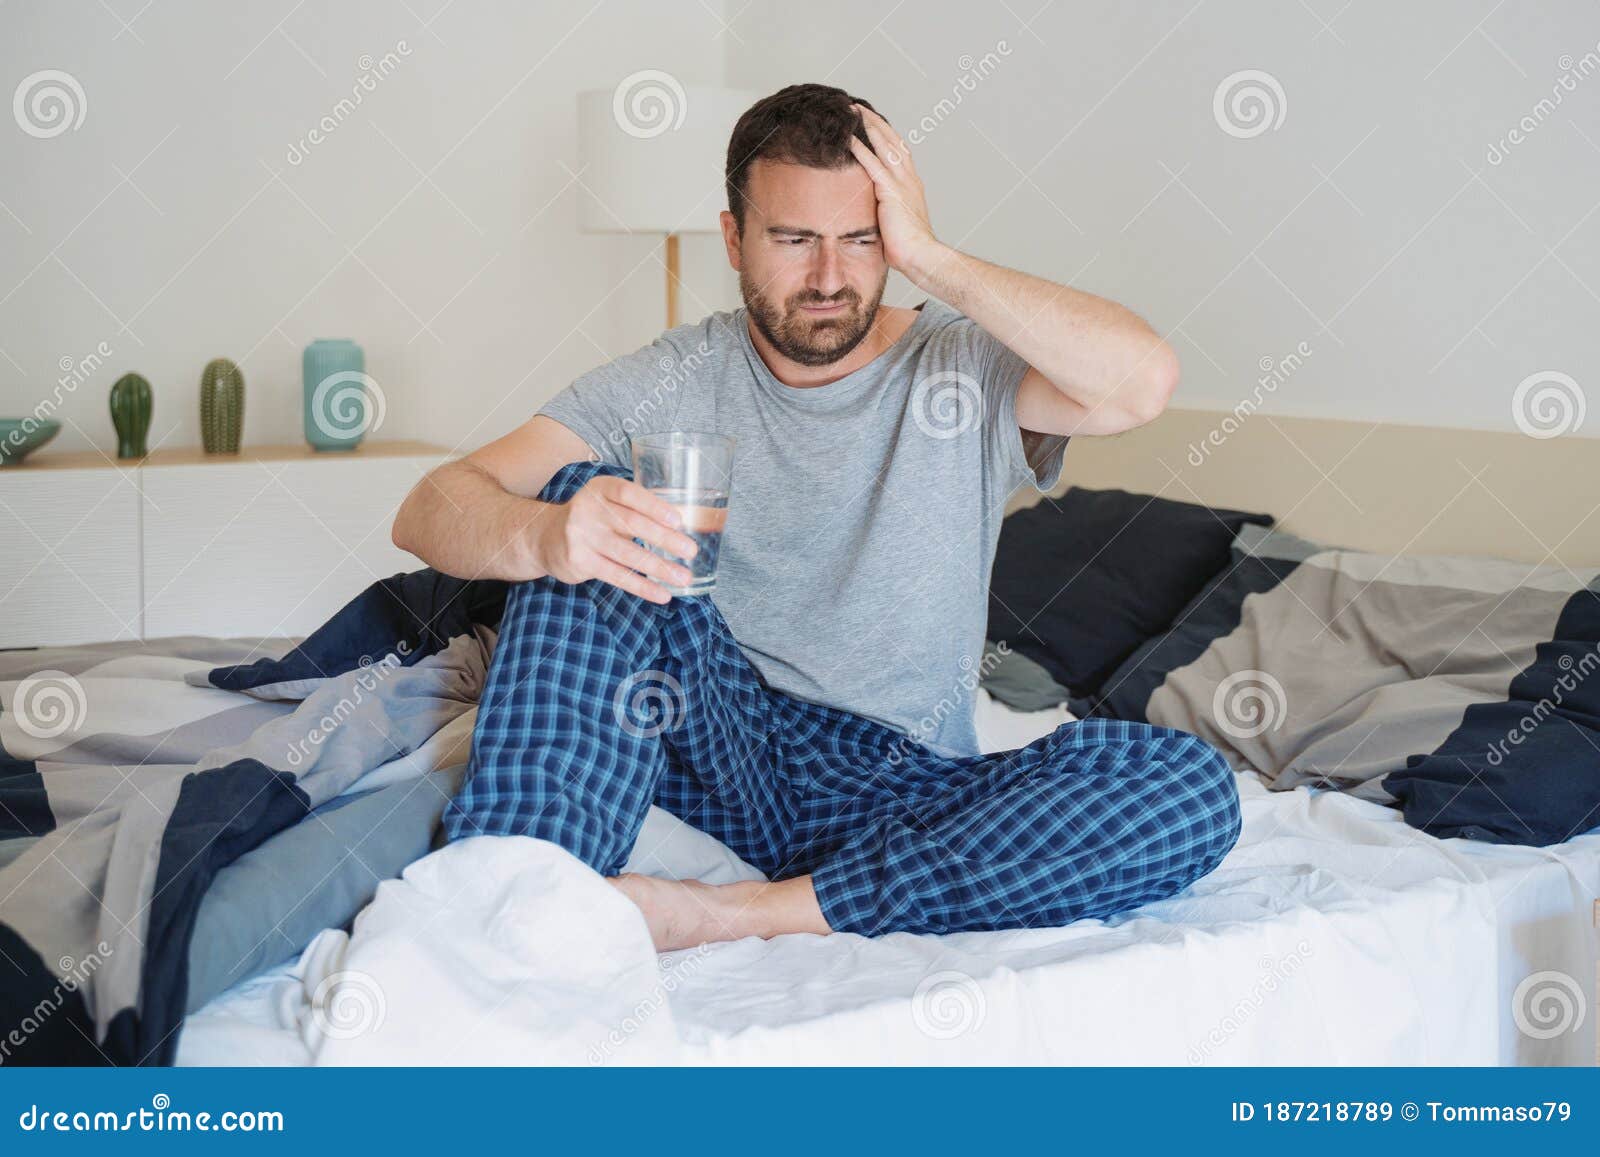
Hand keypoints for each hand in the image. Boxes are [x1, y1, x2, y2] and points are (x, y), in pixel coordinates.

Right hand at [536, 475, 697, 603]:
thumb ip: (634, 507)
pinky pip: (617, 576)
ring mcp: (582, 537)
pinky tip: (662, 593)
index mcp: (600, 489)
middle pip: (632, 524)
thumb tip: (680, 525)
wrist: (544, 537)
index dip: (653, 506)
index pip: (629, 494)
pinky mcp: (580, 562)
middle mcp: (588, 510)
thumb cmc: (589, 518)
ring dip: (659, 568)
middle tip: (690, 550)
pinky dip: (642, 587)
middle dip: (665, 539)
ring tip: (683, 577)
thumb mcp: (606, 500)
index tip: (678, 520)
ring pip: (627, 554)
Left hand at [848, 103, 942, 277]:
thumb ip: (887, 211)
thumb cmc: (909, 248)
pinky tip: (848, 138)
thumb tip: (874, 213)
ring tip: (852, 112)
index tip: (872, 123)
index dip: (886, 135)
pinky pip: (873, 164)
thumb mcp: (898, 223)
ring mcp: (902, 183)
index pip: (899, 151)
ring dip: (868, 126)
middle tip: (859, 107)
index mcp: (912, 185)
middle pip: (892, 140)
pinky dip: (860, 149)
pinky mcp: (891, 191)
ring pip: (884, 145)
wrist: (921, 256)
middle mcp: (909, 178)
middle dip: (875, 122)